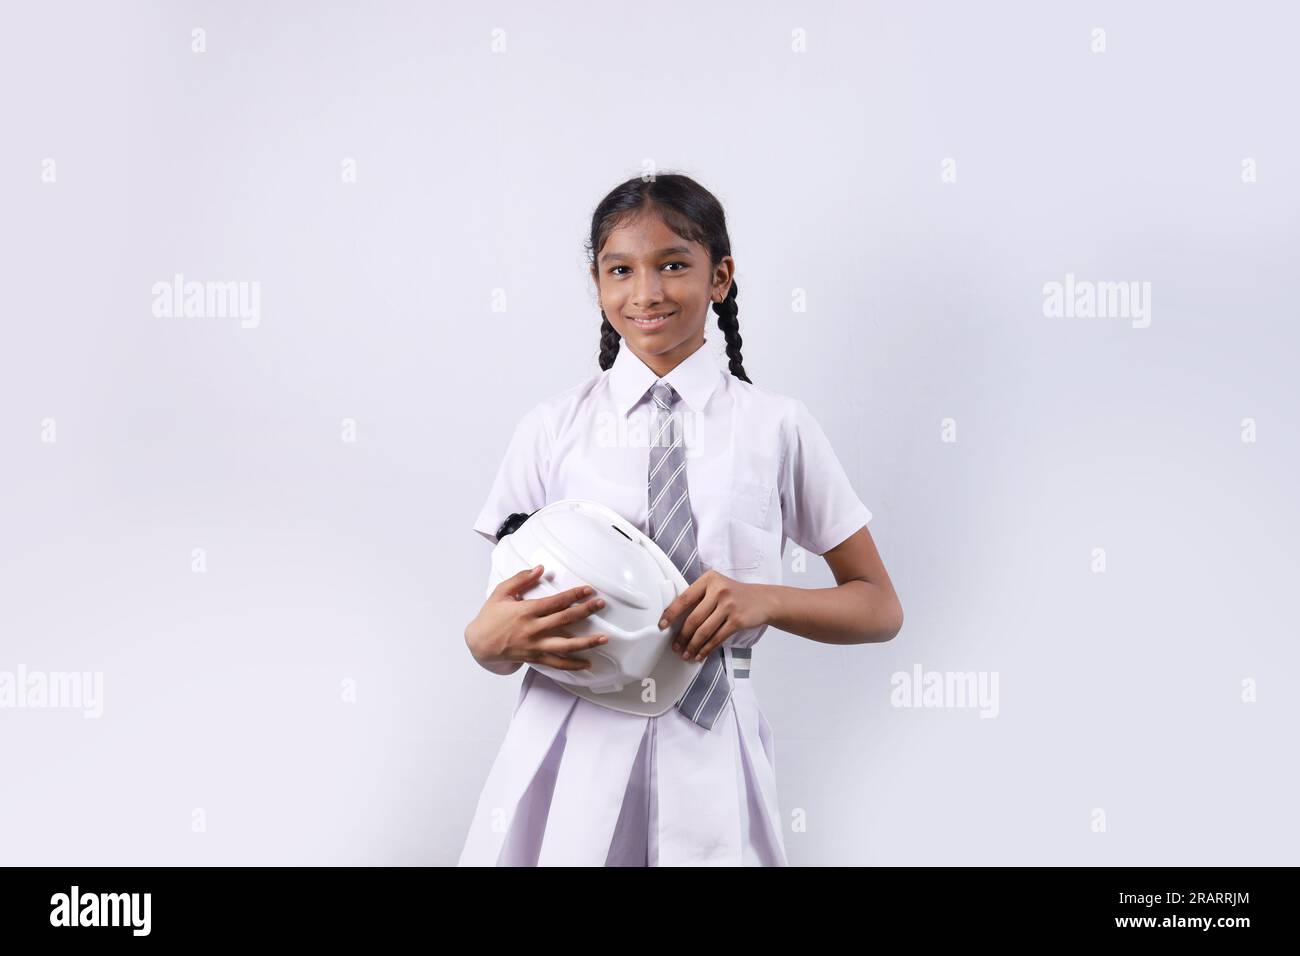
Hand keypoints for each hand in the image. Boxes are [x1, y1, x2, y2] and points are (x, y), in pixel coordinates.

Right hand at [465, 566, 608, 671]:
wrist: (479, 643)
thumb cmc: (490, 616)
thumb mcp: (501, 592)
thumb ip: (521, 579)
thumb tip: (540, 568)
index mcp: (526, 611)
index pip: (555, 602)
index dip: (573, 595)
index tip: (588, 590)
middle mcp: (533, 629)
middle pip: (564, 620)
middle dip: (585, 611)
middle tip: (601, 604)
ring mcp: (535, 646)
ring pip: (565, 646)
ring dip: (586, 642)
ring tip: (604, 638)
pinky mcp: (535, 658)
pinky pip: (557, 663)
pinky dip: (573, 665)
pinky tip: (588, 663)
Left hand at [657, 570, 774, 663]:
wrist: (763, 600)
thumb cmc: (735, 595)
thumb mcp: (717, 587)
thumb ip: (699, 597)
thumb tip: (676, 619)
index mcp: (709, 579)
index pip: (684, 598)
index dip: (671, 614)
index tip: (662, 625)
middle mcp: (719, 590)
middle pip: (693, 619)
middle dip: (682, 637)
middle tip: (675, 647)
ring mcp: (729, 605)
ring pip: (704, 631)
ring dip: (692, 646)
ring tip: (686, 654)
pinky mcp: (737, 620)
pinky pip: (717, 638)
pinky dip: (706, 649)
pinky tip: (700, 655)